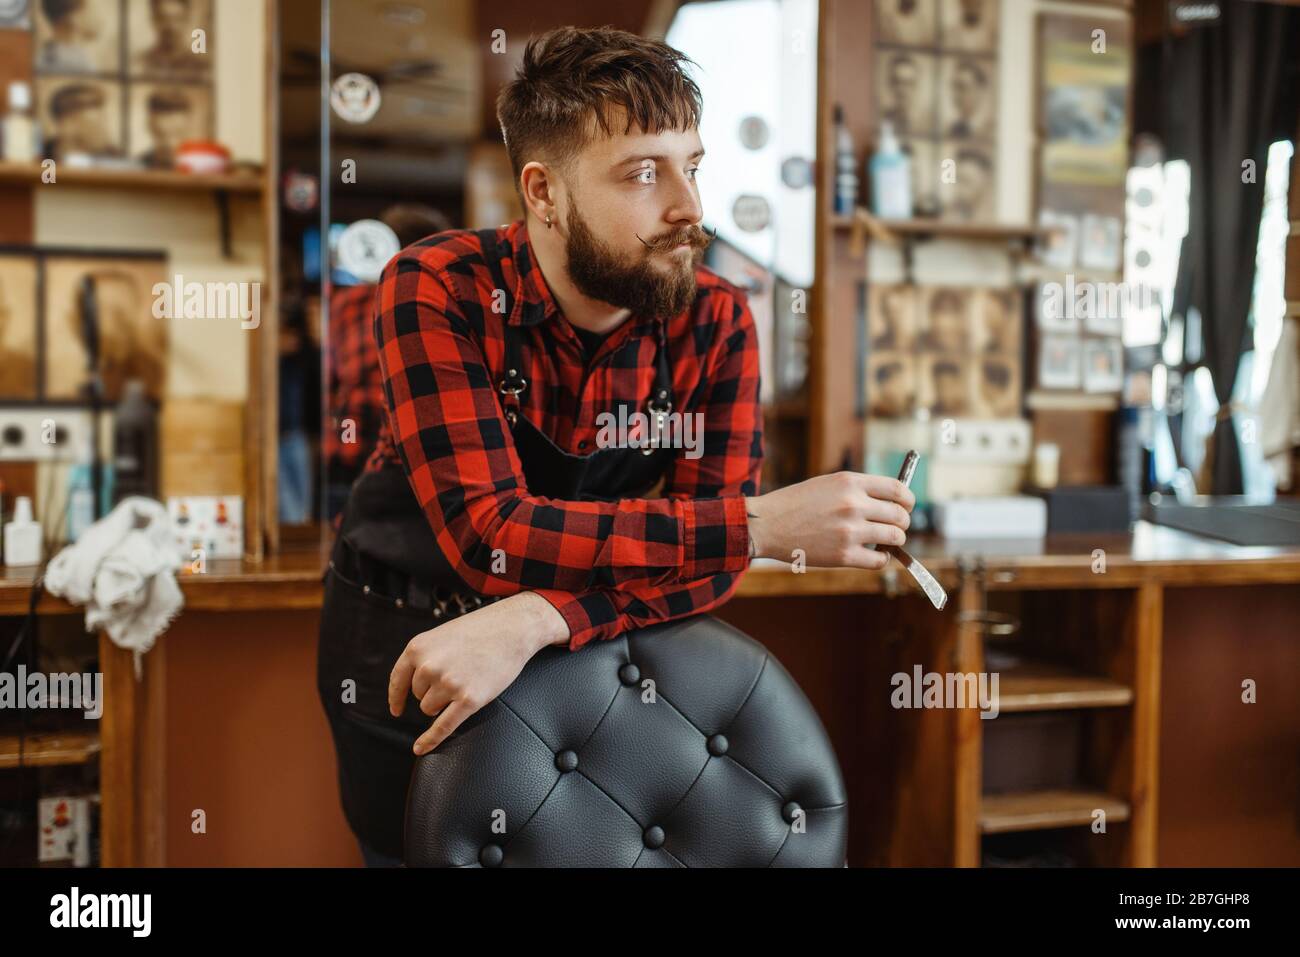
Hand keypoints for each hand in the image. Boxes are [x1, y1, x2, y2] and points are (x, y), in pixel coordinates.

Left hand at [387, 591, 567, 754]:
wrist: (513, 627)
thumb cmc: (481, 630)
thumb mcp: (442, 635)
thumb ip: (424, 657)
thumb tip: (411, 684)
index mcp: (418, 648)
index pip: (398, 680)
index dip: (397, 698)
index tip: (396, 710)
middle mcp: (429, 667)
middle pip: (419, 696)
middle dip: (434, 691)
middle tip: (459, 673)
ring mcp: (449, 684)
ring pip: (431, 709)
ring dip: (444, 703)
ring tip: (466, 681)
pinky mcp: (469, 699)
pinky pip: (443, 726)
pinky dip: (430, 740)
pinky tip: (420, 748)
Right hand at [744, 470, 914, 569]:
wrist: (767, 525)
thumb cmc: (795, 504)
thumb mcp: (827, 484)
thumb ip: (857, 489)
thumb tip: (889, 502)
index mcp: (850, 482)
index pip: (897, 489)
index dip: (908, 500)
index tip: (906, 507)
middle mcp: (853, 504)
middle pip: (900, 516)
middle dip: (902, 523)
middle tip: (893, 528)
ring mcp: (850, 531)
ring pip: (894, 538)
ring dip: (893, 541)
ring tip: (883, 542)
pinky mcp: (844, 555)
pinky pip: (879, 560)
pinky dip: (881, 559)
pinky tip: (872, 555)